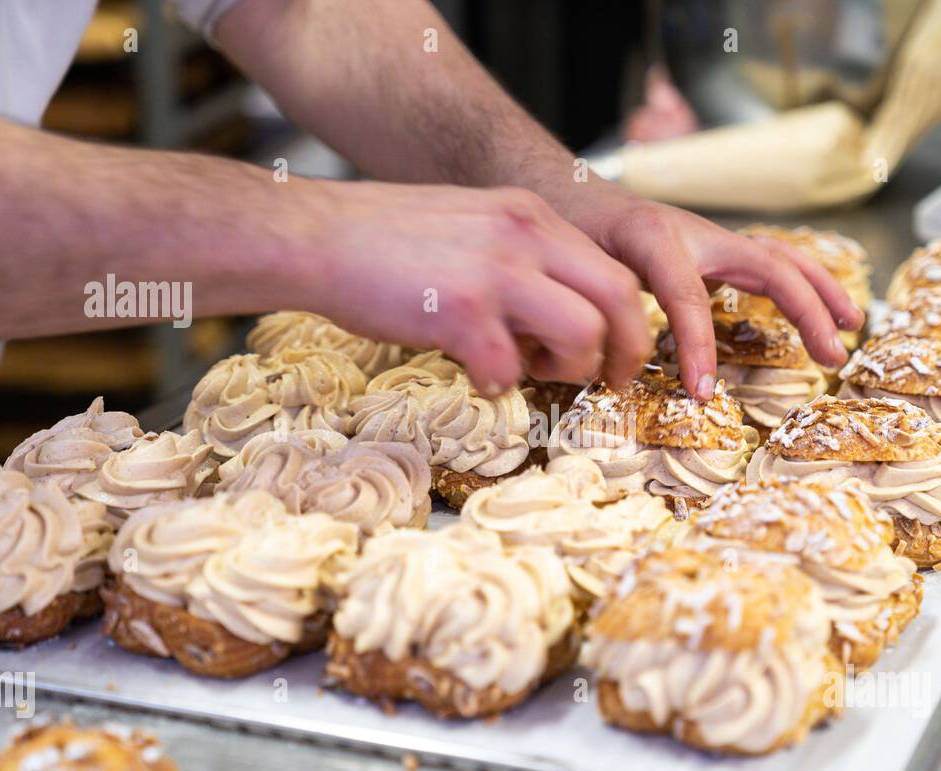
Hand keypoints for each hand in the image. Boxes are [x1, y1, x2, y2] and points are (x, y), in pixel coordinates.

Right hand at [299, 180, 649, 394]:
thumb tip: (550, 320)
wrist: (314, 234)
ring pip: (585, 332)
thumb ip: (521, 261)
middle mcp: (525, 235)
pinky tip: (476, 375)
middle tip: (608, 379)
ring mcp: (496, 271)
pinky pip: (511, 368)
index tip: (615, 351)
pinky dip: (499, 385)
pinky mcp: (461, 310)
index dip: (626, 320)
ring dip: (570, 367)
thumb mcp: (472, 227)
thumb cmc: (383, 241)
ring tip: (532, 370)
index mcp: (531, 216)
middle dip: (626, 349)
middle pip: (620, 296)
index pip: (614, 269)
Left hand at [547, 181, 863, 398]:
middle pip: (770, 266)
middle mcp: (696, 233)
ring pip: (782, 258)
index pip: (687, 298)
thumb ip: (595, 317)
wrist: (572, 194)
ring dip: (822, 292)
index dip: (698, 349)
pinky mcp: (718, 248)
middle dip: (806, 312)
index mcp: (655, 238)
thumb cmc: (571, 237)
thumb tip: (611, 373)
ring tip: (852, 326)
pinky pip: (772, 262)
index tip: (703, 395)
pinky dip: (804, 284)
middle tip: (831, 358)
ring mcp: (713, 237)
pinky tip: (822, 309)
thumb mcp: (575, 276)